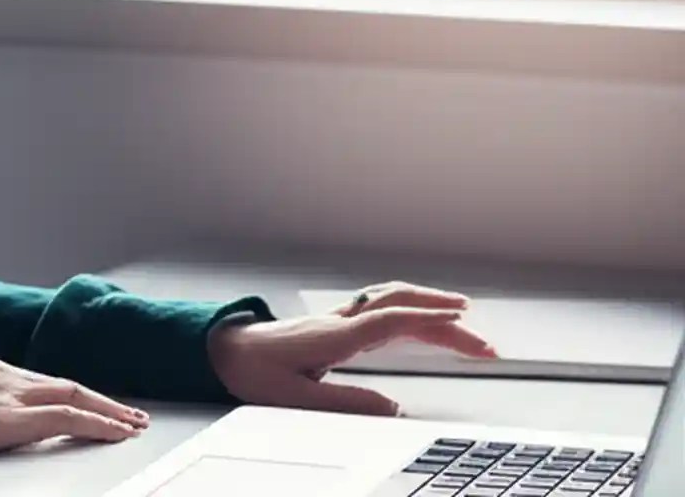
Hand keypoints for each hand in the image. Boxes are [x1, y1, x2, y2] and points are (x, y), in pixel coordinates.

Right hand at [0, 352, 149, 458]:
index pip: (38, 381)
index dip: (67, 395)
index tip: (87, 404)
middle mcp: (4, 372)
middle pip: (65, 384)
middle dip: (100, 400)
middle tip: (128, 414)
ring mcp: (11, 392)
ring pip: (75, 397)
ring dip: (109, 412)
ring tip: (133, 426)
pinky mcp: (14, 416)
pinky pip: (69, 417)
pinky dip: (99, 423)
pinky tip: (118, 432)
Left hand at [208, 281, 496, 415]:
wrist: (225, 349)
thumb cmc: (253, 371)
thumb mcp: (294, 397)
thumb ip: (344, 402)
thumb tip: (393, 408)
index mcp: (332, 336)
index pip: (390, 320)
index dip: (429, 321)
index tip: (465, 327)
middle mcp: (340, 320)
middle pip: (401, 306)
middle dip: (446, 319)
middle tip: (485, 343)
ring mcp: (340, 318)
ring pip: (394, 301)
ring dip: (432, 308)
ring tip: (468, 324)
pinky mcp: (338, 324)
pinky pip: (383, 308)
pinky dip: (413, 310)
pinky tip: (427, 321)